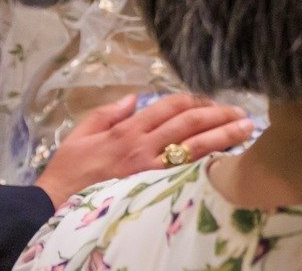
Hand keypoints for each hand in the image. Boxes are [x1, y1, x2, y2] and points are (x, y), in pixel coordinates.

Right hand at [33, 94, 253, 204]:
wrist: (54, 205)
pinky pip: (187, 171)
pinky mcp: (154, 187)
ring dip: (224, 135)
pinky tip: (228, 158)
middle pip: (190, 123)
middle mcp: (143, 145)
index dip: (194, 100)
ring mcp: (151, 168)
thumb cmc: (68, 171)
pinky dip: (210, 162)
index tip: (212, 100)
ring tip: (247, 129)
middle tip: (243, 111)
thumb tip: (134, 98)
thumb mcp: (80, 134)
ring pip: (195, 146)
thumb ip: (107, 113)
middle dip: (219, 115)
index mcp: (127, 129)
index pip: (169, 106)